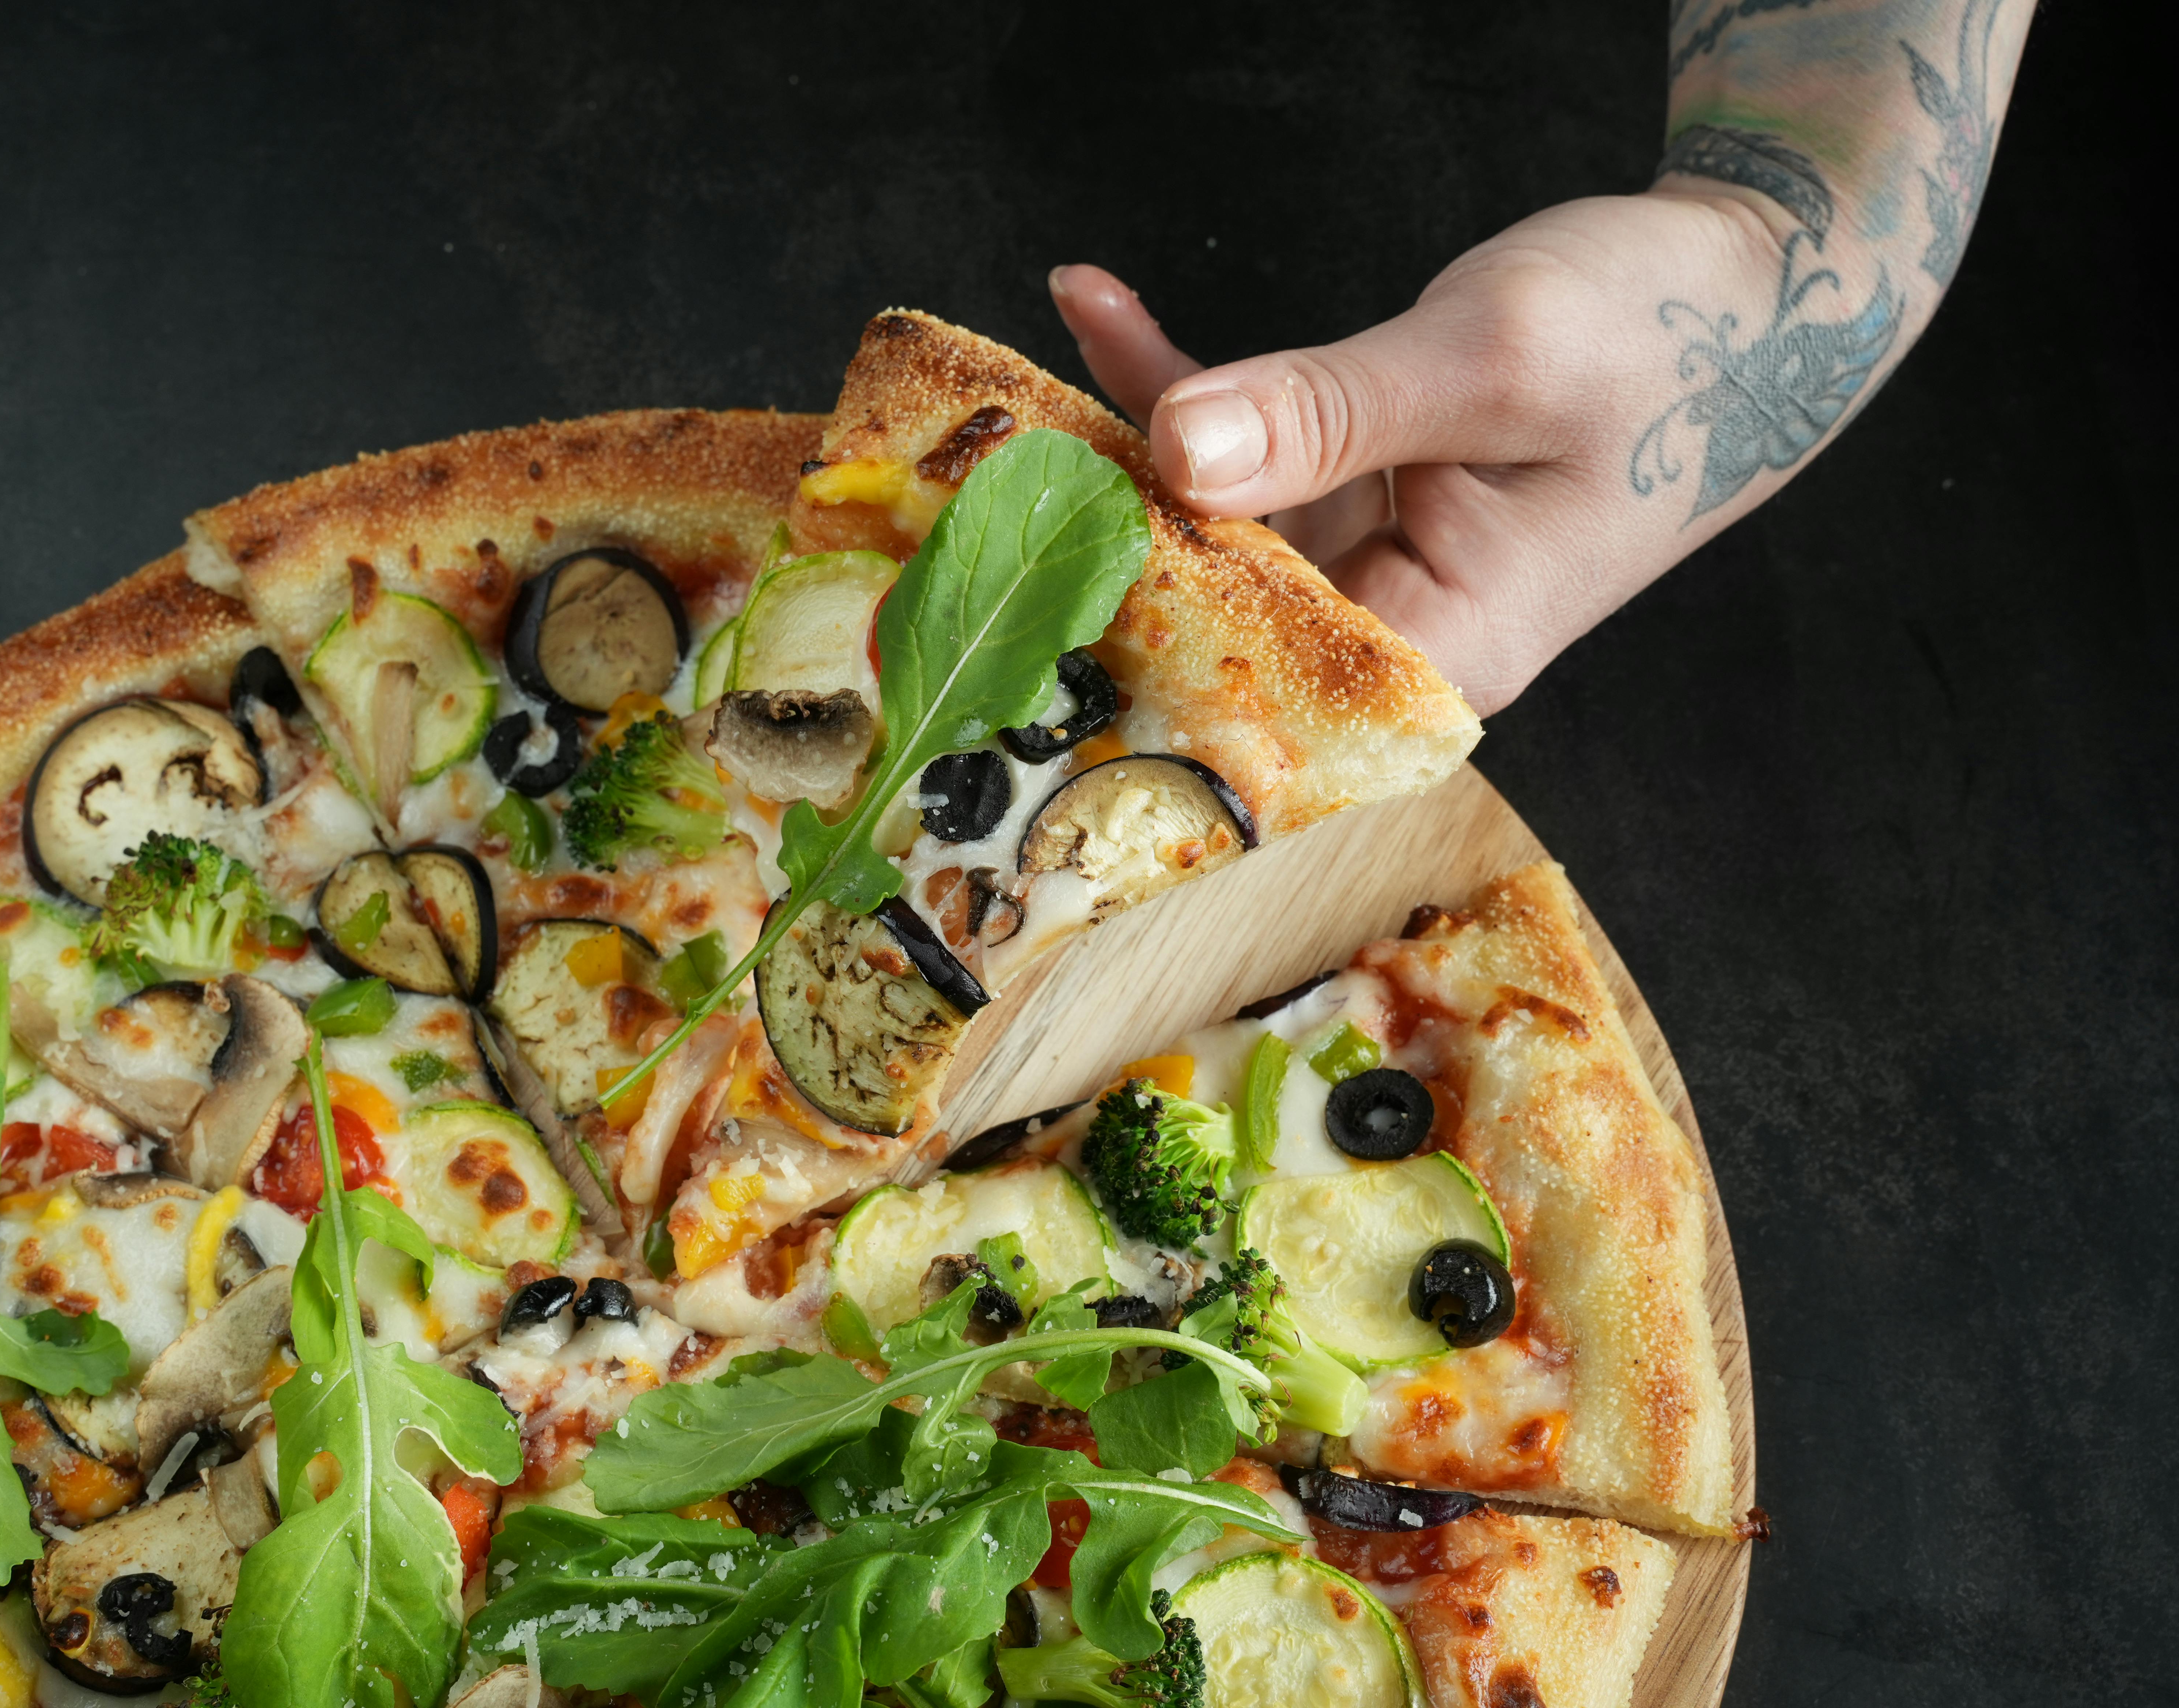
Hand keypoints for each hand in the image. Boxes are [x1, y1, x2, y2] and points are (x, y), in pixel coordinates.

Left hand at [1052, 187, 1906, 712]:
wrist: (1749, 288)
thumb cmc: (1661, 341)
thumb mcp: (1487, 364)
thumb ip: (1327, 413)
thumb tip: (1179, 451)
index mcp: (1438, 652)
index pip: (1252, 684)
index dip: (1123, 651)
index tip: (1004, 605)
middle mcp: (1388, 626)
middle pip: (1209, 609)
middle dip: (1091, 548)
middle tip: (956, 481)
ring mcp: (1364, 556)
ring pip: (1206, 520)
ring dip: (1112, 448)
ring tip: (1004, 394)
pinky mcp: (1350, 488)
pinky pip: (1240, 445)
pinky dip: (1173, 379)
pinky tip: (1094, 308)